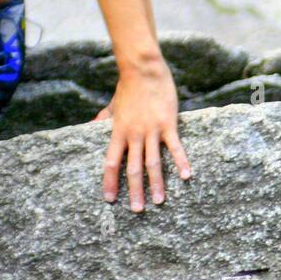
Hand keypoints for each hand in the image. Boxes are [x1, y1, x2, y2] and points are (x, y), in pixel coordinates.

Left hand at [95, 59, 191, 211]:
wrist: (143, 69)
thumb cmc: (128, 87)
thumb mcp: (113, 105)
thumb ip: (104, 117)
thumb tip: (94, 124)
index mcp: (118, 131)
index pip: (111, 162)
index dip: (110, 181)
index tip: (110, 199)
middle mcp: (133, 134)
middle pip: (132, 168)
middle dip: (134, 191)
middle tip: (137, 210)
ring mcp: (151, 130)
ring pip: (153, 162)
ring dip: (156, 183)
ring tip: (159, 201)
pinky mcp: (167, 123)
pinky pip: (174, 147)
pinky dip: (181, 161)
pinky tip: (186, 176)